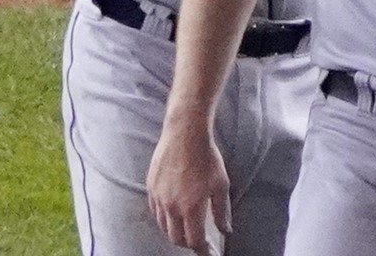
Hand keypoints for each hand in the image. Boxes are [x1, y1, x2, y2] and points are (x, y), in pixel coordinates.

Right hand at [146, 120, 230, 253]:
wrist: (185, 133)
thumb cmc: (206, 157)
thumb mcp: (221, 185)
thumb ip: (222, 211)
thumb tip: (225, 230)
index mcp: (191, 207)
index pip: (194, 241)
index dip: (203, 250)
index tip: (210, 253)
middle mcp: (171, 206)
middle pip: (176, 238)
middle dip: (189, 243)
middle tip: (200, 240)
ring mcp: (158, 197)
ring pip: (164, 226)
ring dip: (176, 231)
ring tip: (187, 227)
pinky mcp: (150, 187)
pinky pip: (156, 212)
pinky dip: (165, 218)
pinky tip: (174, 212)